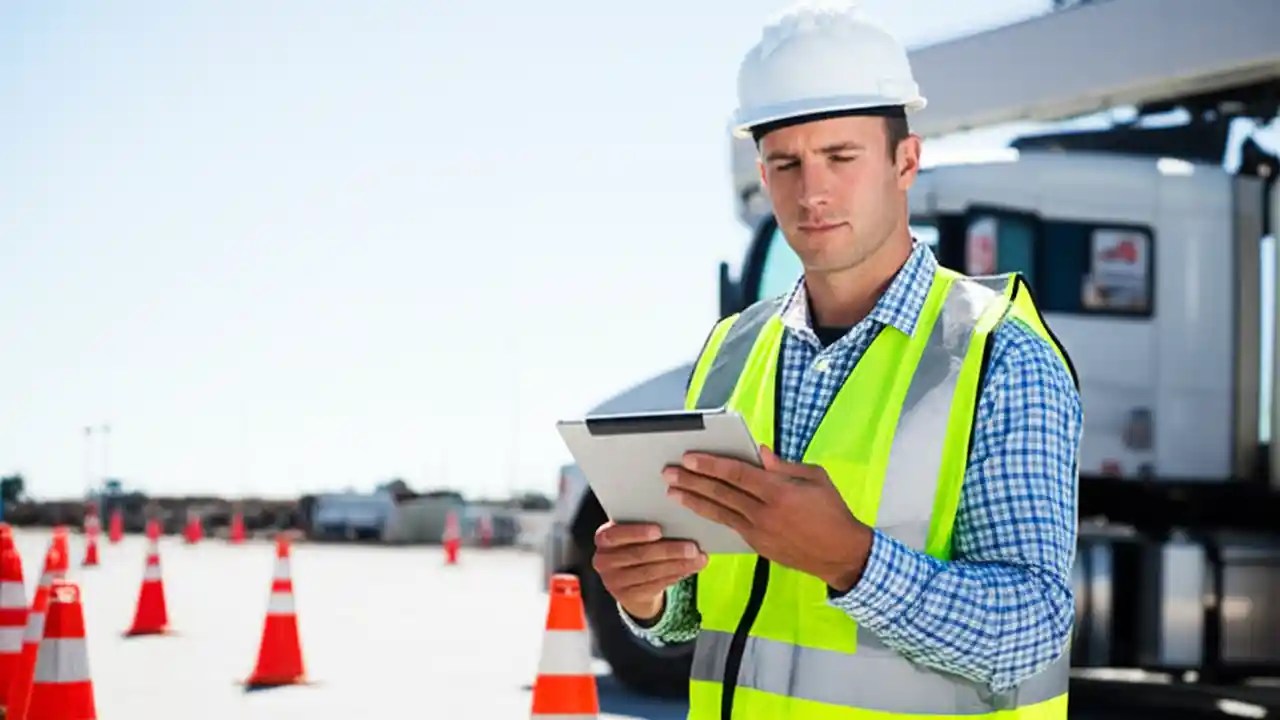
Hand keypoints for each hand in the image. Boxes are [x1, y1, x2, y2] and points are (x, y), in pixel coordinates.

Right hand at [591, 520, 706, 622]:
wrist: (628, 580)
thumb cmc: (636, 547)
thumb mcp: (634, 535)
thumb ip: (650, 528)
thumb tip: (683, 524)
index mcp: (603, 537)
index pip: (615, 534)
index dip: (637, 532)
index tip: (659, 530)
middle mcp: (603, 560)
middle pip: (638, 554)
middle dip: (669, 550)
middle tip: (692, 547)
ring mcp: (613, 581)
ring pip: (650, 572)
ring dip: (677, 565)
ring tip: (697, 559)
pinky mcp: (626, 597)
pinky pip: (654, 586)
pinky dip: (674, 576)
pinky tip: (689, 569)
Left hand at [664, 445, 871, 591]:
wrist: (841, 554)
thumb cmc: (833, 512)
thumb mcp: (815, 478)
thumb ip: (784, 466)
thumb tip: (760, 452)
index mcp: (778, 492)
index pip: (736, 474)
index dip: (710, 465)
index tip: (690, 458)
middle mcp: (764, 513)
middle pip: (720, 493)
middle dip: (692, 481)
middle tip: (670, 473)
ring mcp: (758, 532)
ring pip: (719, 513)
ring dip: (693, 501)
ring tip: (673, 492)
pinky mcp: (757, 545)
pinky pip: (729, 527)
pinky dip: (711, 517)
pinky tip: (697, 510)